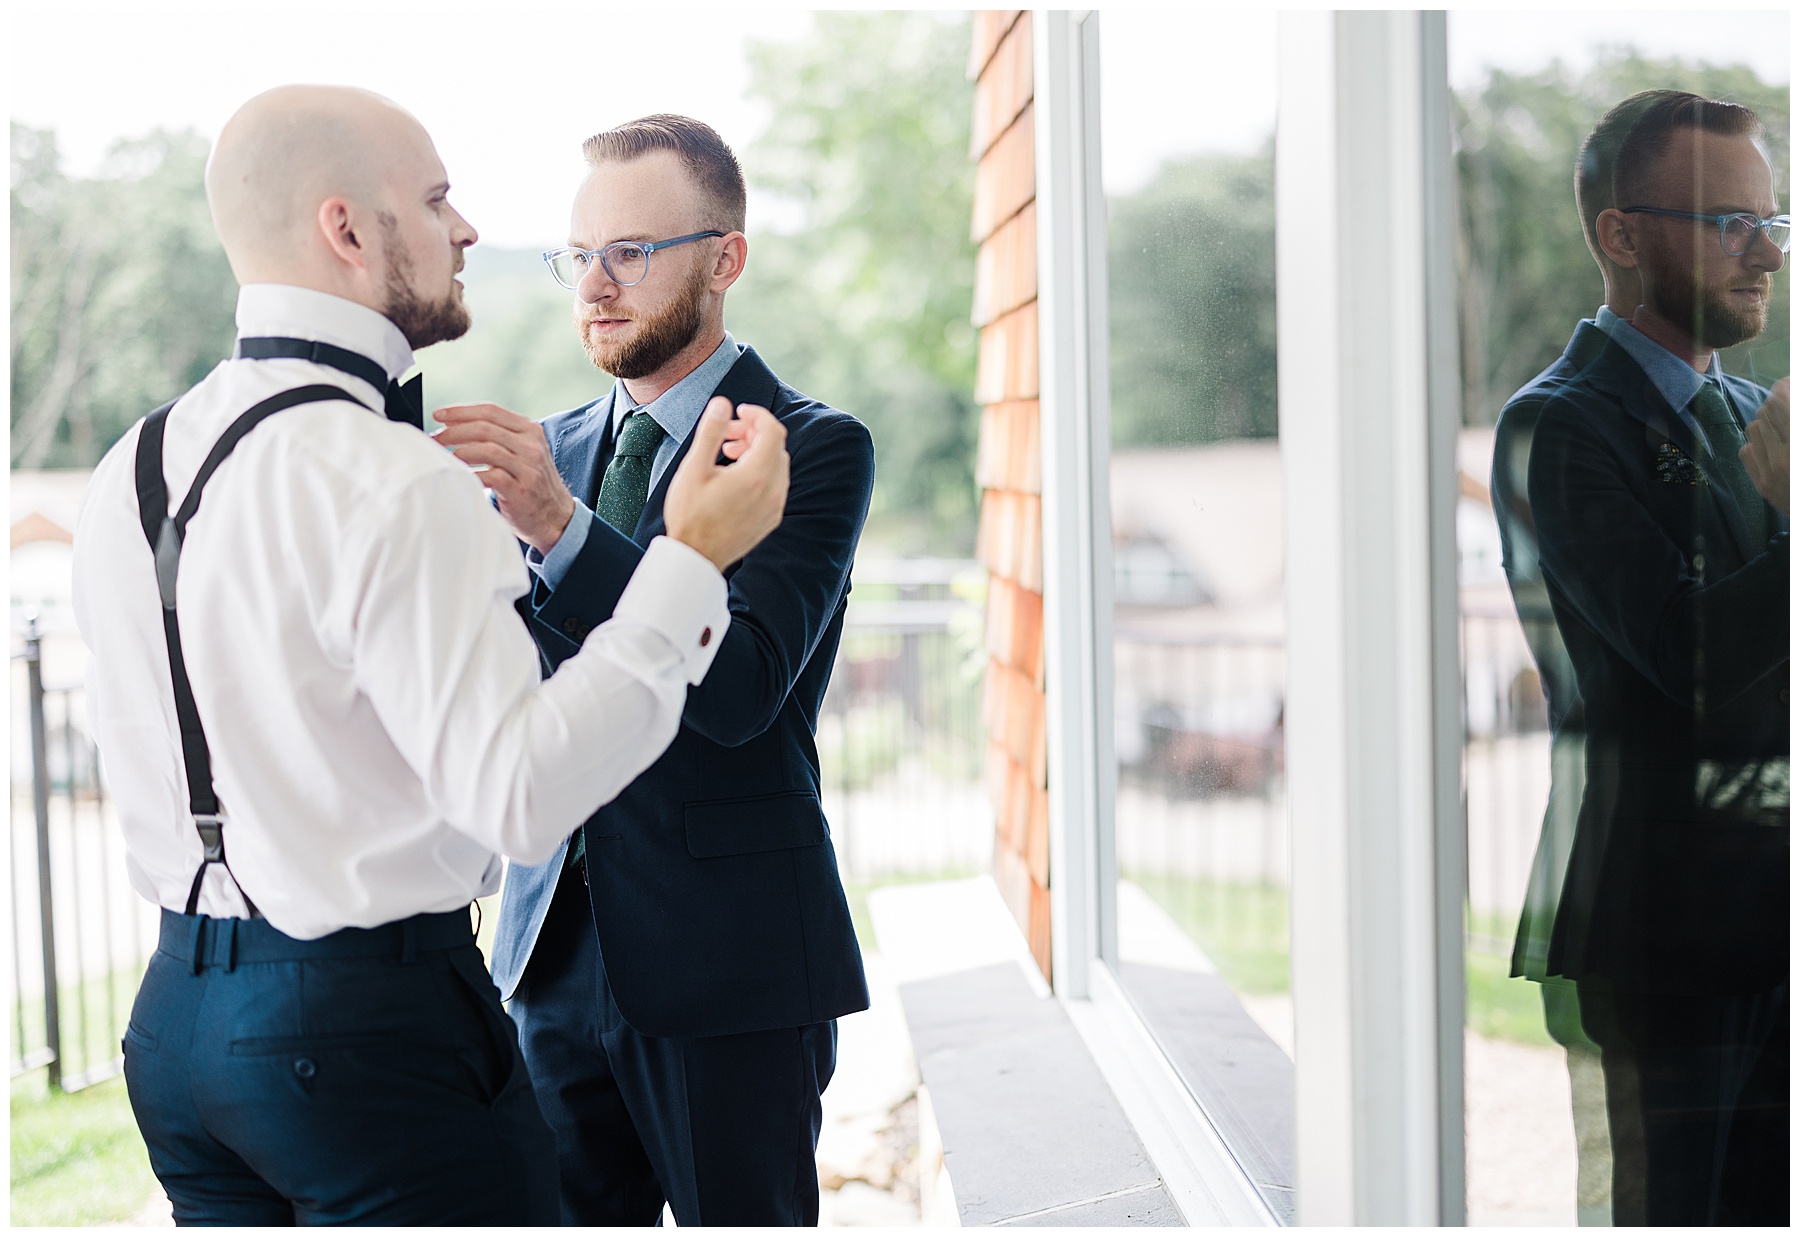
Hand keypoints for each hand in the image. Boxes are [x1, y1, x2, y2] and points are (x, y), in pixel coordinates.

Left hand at [432, 403, 577, 551]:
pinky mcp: (521, 490)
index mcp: (530, 430)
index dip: (461, 411)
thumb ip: (497, 437)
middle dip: (454, 431)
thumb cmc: (530, 483)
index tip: (439, 415)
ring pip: (487, 449)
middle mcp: (531, 446)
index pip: (490, 411)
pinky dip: (471, 474)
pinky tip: (461, 475)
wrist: (555, 516)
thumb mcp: (522, 452)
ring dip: (460, 451)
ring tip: (446, 457)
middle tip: (436, 438)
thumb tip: (454, 424)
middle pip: (485, 428)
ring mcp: (528, 468)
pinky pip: (490, 476)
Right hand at [663, 397, 788, 570]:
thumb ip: (711, 432)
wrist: (695, 558)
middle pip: (776, 447)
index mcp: (756, 475)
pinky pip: (775, 485)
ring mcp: (774, 507)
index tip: (738, 412)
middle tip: (727, 434)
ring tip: (727, 453)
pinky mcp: (771, 519)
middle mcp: (772, 491)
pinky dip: (761, 471)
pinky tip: (735, 476)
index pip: (772, 431)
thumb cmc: (690, 515)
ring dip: (757, 451)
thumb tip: (722, 404)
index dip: (757, 415)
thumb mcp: (694, 469)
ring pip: (777, 465)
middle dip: (754, 432)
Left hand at [1740, 376, 1788, 516]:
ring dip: (1766, 422)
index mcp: (1797, 446)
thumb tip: (1784, 386)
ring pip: (1755, 427)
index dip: (1783, 388)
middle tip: (1783, 401)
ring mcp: (1772, 472)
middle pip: (1768, 411)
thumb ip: (1792, 421)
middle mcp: (1788, 458)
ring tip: (1779, 428)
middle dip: (1776, 403)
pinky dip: (1757, 444)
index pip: (1783, 404)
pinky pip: (1747, 450)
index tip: (1786, 383)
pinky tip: (1771, 447)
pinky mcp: (1762, 485)